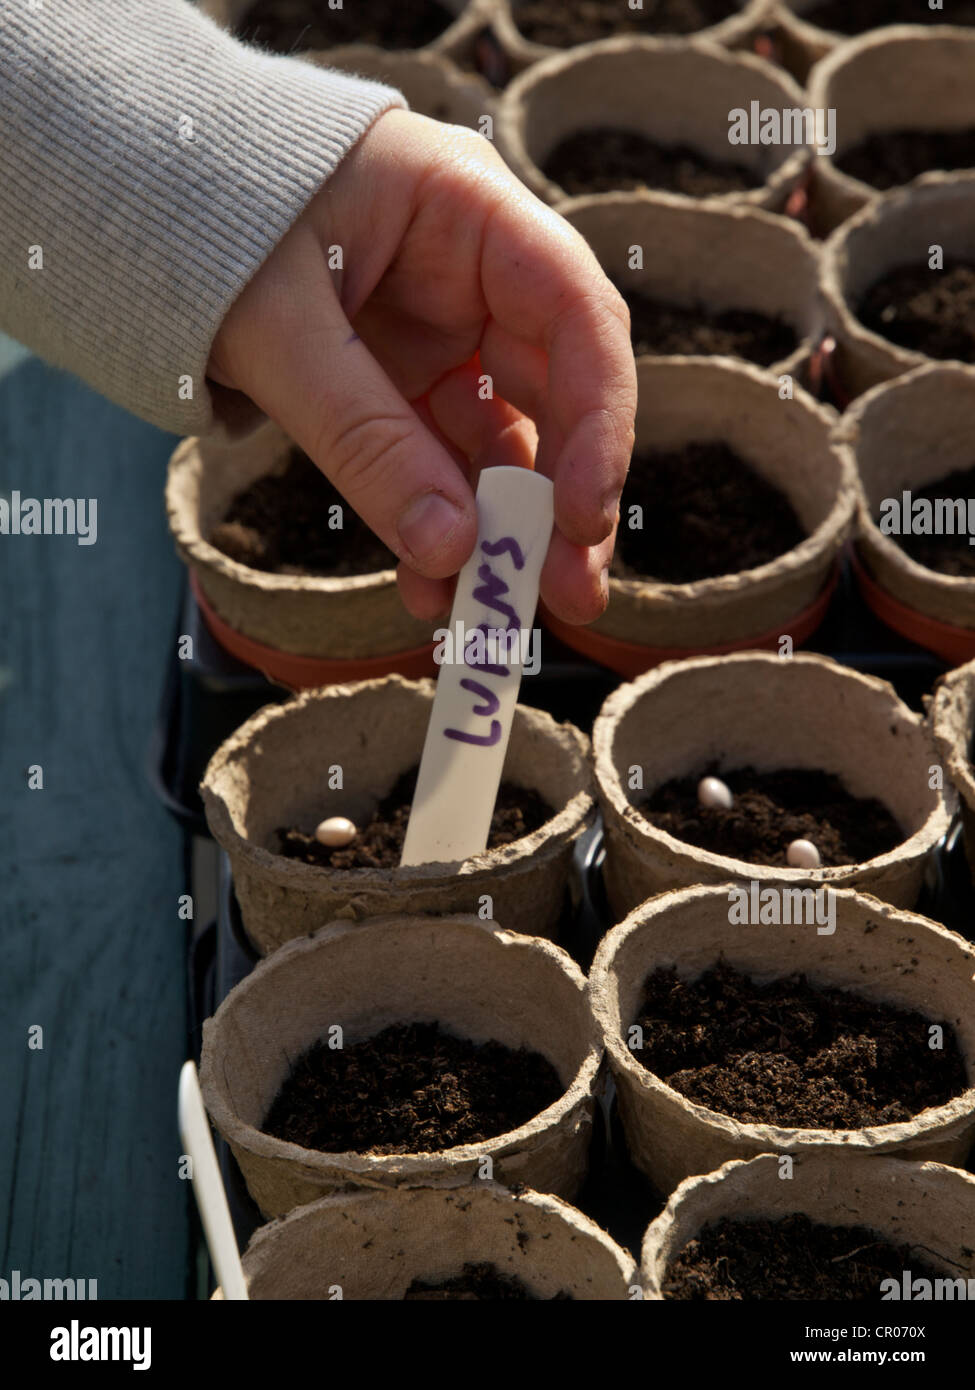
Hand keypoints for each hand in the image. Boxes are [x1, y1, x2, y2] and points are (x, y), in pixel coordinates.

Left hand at [208, 109, 635, 624]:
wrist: (136, 205)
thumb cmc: (203, 219)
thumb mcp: (275, 326)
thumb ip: (363, 436)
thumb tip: (451, 550)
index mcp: (466, 208)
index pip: (577, 313)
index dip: (598, 419)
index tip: (581, 514)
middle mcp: (476, 273)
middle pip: (558, 392)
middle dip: (563, 498)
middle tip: (570, 590)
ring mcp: (444, 334)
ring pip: (504, 442)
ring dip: (502, 530)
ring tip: (491, 610)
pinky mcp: (406, 384)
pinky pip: (440, 464)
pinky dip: (437, 525)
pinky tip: (429, 586)